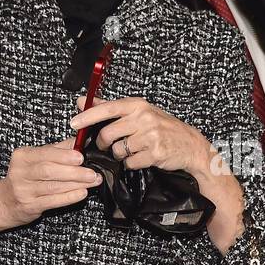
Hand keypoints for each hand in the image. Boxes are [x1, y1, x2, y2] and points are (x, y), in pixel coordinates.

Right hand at [0, 138, 99, 225]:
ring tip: (93, 181)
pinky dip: (69, 197)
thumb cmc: (26, 177)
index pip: (45, 153)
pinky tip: (82, 193)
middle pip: (49, 170)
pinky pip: (53, 201)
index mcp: (23, 156)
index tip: (81, 157)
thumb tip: (82, 140)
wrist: (6, 201)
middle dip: (74, 172)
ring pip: (53, 186)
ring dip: (76, 184)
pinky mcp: (29, 206)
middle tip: (92, 173)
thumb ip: (59, 149)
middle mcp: (20, 172)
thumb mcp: (37, 159)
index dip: (64, 155)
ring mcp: (23, 190)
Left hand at [71, 95, 214, 178]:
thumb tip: (82, 100)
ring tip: (132, 150)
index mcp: (138, 105)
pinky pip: (130, 162)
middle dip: (104, 143)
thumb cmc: (163, 127)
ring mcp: (150, 136)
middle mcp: (144, 118)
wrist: (190, 145)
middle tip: (109, 145)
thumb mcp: (139, 112)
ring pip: (118, 150)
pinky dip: (131, 164)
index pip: (107, 108)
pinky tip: (141, 158)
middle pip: (108, 133)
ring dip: (120, 154)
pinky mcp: (154, 153)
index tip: (74, 123)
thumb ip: (109, 107)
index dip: (88, 116)